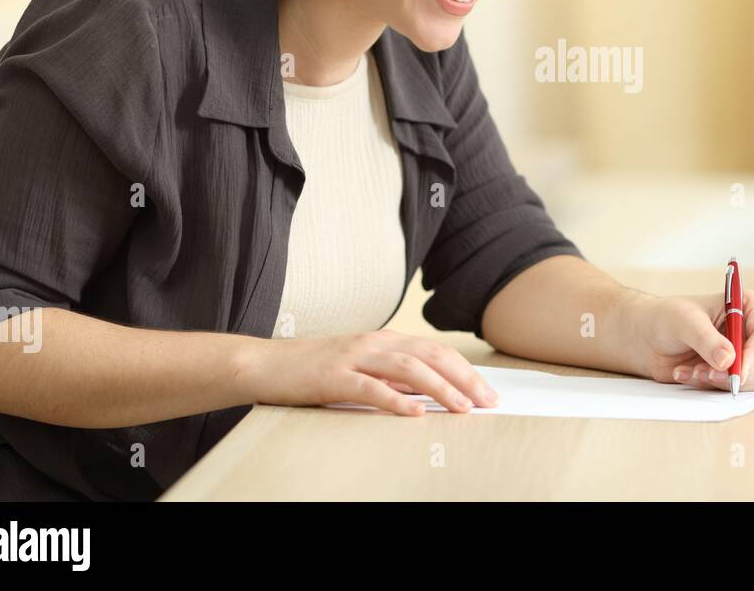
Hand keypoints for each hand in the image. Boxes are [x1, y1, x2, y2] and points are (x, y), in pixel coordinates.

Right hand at [242, 329, 498, 415]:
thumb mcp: (363, 369)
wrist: (266, 364)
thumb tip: (433, 393)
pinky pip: (371, 387)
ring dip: (440, 388)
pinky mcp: (333, 377)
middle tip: (487, 401)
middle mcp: (375, 343)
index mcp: (385, 340)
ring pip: (408, 368)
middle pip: (431, 355)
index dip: (466, 370)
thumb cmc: (316, 371)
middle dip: (464, 378)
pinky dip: (396, 400)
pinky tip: (416, 414)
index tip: (488, 391)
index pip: (436, 350)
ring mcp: (354, 357)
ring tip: (462, 407)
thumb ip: (395, 378)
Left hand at [632, 290, 753, 391]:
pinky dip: (710, 386)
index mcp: (749, 306)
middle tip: (709, 374)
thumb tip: (728, 361)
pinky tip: (688, 373)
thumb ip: (706, 340)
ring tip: (692, 370)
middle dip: (741, 372)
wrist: (651, 338)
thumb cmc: (670, 318)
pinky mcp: (736, 374)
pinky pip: (734, 389)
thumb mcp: (685, 322)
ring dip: (721, 381)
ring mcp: (748, 354)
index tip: (738, 370)